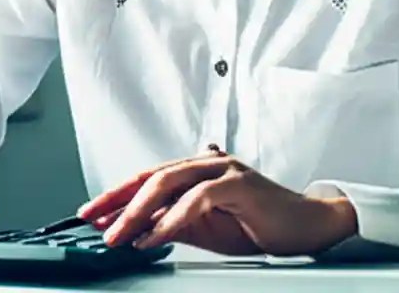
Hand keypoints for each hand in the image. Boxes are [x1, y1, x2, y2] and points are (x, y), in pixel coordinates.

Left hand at [77, 151, 357, 256]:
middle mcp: (206, 162)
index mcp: (196, 169)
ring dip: (138, 212)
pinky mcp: (238, 183)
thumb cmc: (257, 225)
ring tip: (119, 234)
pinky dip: (171, 219)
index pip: (147, 178)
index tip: (93, 214)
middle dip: (117, 200)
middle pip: (150, 176)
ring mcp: (222, 169)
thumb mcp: (203, 228)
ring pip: (168, 183)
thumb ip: (170, 223)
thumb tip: (134, 228)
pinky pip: (196, 199)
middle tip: (95, 222)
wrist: (305, 228)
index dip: (117, 195)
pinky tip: (155, 236)